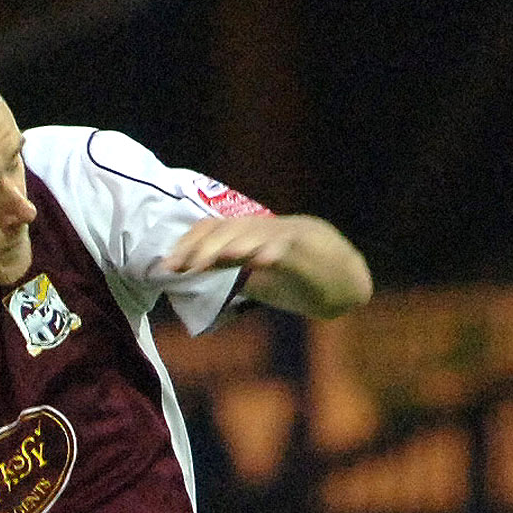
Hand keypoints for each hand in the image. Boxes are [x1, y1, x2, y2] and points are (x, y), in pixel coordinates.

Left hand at [161, 213, 372, 314]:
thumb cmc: (297, 279)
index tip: (167, 266)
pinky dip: (274, 252)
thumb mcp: (255, 275)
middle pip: (232, 230)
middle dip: (205, 248)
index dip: (190, 243)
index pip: (214, 229)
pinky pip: (291, 248)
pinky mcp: (312, 250)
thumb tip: (189, 267)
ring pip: (258, 235)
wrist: (345, 283)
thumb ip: (226, 267)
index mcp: (252, 234)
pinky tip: (261, 262)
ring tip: (215, 259)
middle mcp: (267, 229)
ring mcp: (291, 236)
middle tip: (185, 267)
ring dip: (235, 245)